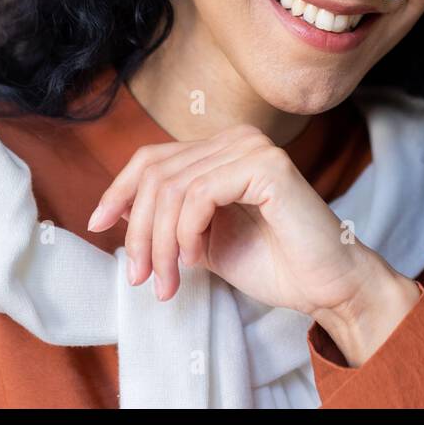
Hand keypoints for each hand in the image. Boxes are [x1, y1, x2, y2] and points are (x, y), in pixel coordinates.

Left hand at [86, 123, 398, 326]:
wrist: (326, 285)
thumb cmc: (273, 264)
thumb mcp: (203, 240)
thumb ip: (168, 220)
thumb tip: (113, 211)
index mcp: (222, 150)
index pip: (152, 158)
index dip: (118, 190)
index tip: (97, 226)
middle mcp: (237, 139)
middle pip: (156, 174)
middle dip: (139, 230)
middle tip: (140, 276)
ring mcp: (253, 148)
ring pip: (172, 188)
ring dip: (160, 243)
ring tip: (167, 280)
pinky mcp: (266, 166)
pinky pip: (200, 195)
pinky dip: (187, 233)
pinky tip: (197, 259)